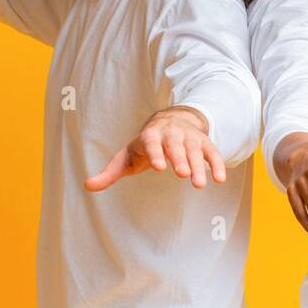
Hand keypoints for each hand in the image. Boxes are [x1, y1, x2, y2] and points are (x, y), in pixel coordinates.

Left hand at [85, 106, 226, 191]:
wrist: (170, 121)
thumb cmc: (144, 145)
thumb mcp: (126, 156)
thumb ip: (110, 172)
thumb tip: (87, 186)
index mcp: (150, 136)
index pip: (152, 143)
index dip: (156, 154)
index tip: (159, 168)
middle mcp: (171, 134)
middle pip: (175, 146)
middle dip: (180, 159)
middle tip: (183, 175)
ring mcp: (188, 137)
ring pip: (195, 150)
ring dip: (198, 166)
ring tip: (199, 185)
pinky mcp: (203, 142)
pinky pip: (212, 152)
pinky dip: (217, 164)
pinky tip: (220, 179)